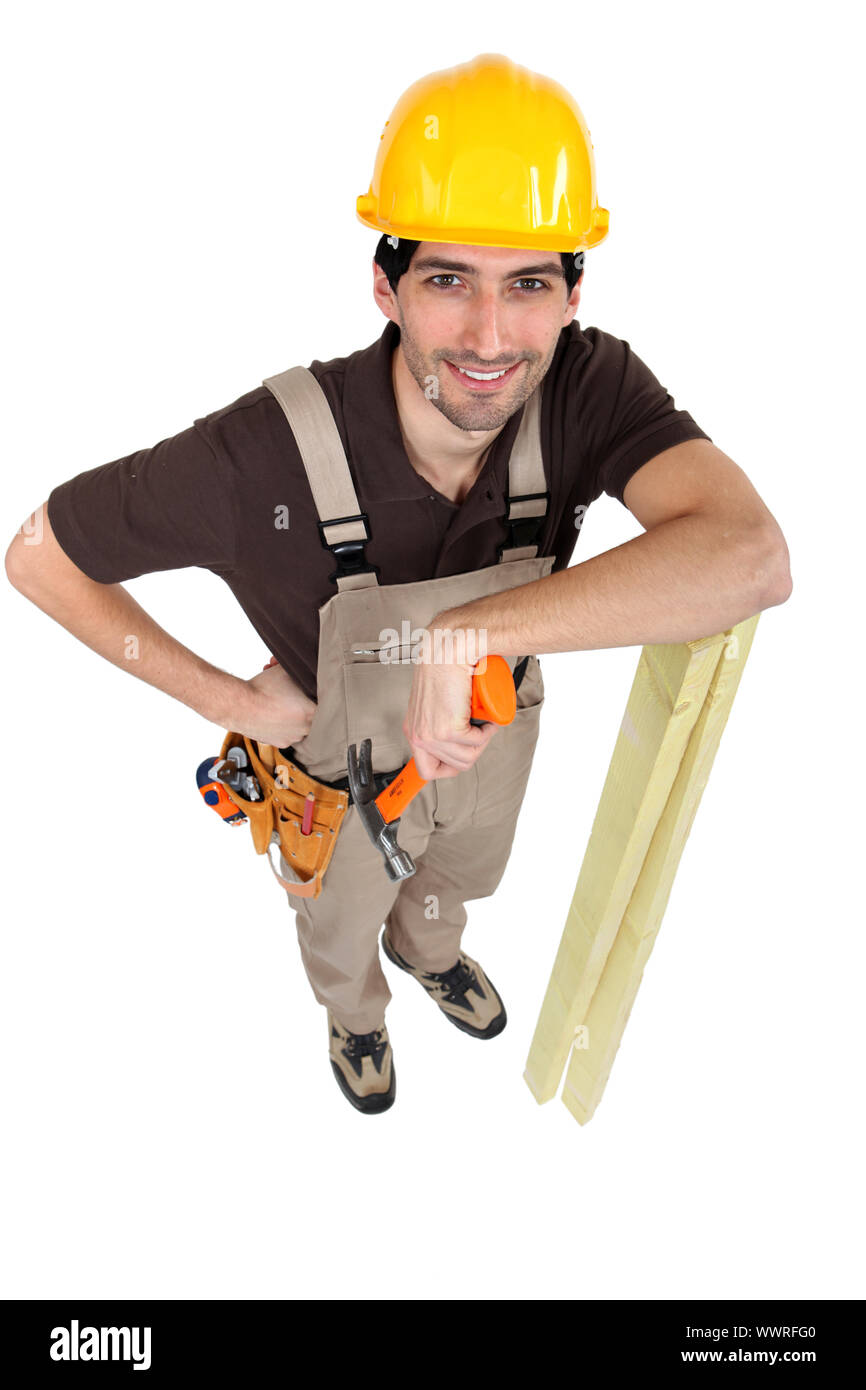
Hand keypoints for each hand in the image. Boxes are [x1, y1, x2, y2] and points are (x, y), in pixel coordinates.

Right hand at [237, 656, 317, 746]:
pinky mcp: (280, 743)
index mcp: (313, 711)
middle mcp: (306, 728)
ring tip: (278, 700)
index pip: (322, 702)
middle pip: (309, 712)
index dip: (311, 692)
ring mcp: (293, 738)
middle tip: (287, 691)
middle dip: (298, 700)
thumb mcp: (284, 671)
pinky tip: (273, 713)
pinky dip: (281, 724)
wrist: (239, 706)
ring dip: (290, 713)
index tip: (304, 689)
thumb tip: (301, 665)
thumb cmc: (262, 688)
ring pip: (298, 724)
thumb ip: (298, 669)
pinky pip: (286, 733)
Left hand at [403, 656, 498, 779]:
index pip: (427, 770)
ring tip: (483, 722)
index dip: (450, 767)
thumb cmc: (443, 668)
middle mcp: (419, 736)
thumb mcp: (434, 703)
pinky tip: (486, 718)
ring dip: (482, 742)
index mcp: (414, 731)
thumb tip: (459, 740)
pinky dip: (487, 732)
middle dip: (473, 751)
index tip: (463, 755)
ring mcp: (431, 735)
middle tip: (479, 731)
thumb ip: (438, 721)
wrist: (446, 650)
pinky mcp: (446, 730)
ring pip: (467, 758)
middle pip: (454, 766)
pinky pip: (476, 743)